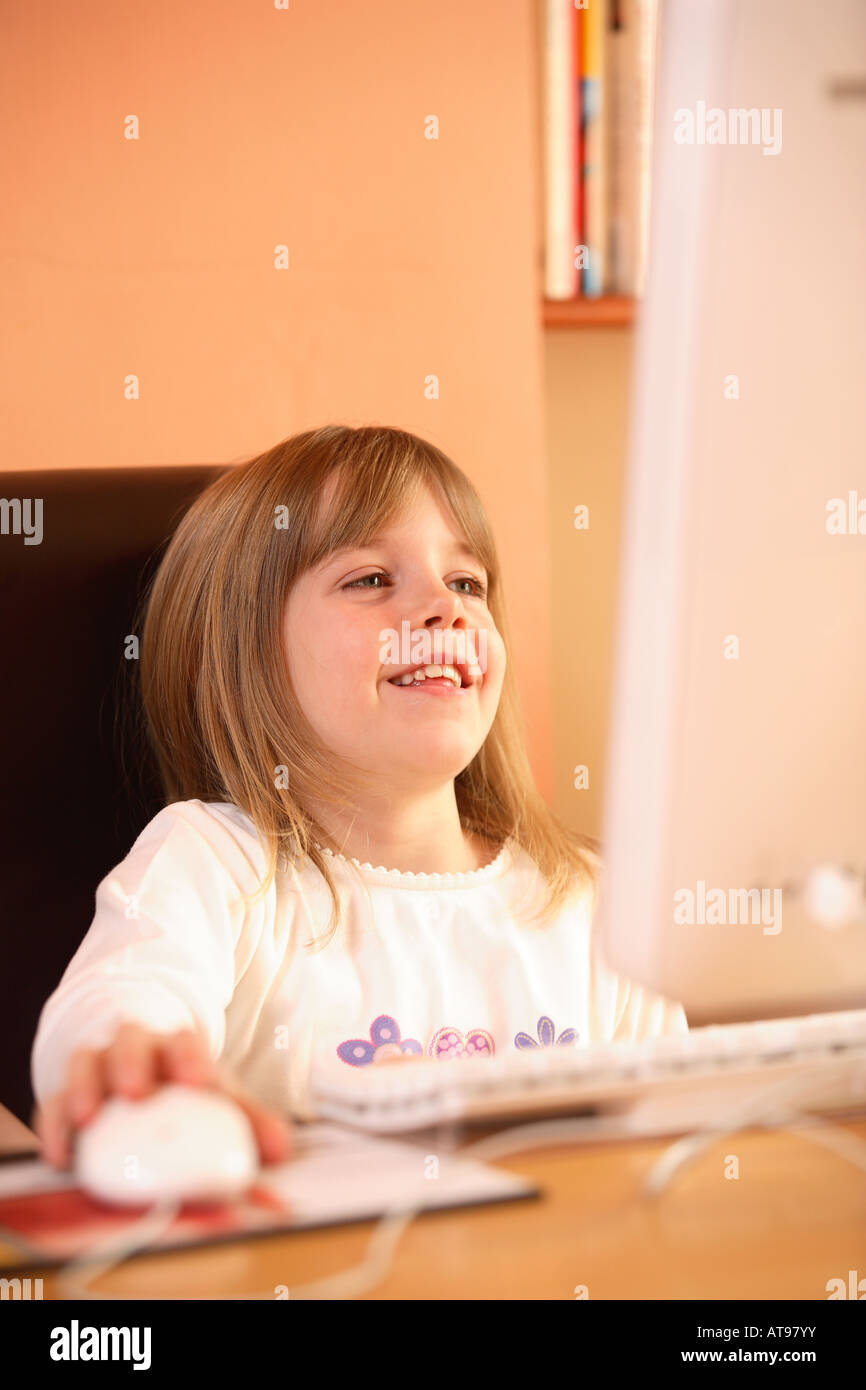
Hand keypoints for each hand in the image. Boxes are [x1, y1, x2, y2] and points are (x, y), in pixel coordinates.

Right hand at [32, 1022, 292, 1170]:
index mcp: (176, 1049)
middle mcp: (133, 1051)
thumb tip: (282, 1150)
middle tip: (136, 1091)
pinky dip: (54, 1128)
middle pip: (129, 1041)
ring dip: (84, 1088)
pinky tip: (62, 1156)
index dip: (190, 1058)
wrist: (139, 1079)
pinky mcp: (63, 1099)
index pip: (184, 1041)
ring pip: (85, 1062)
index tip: (198, 1082)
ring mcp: (96, 1070)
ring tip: (87, 1117)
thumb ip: (249, 1123)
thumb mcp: (217, 1102)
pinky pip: (51, 1105)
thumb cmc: (183, 1095)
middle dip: (132, 1063)